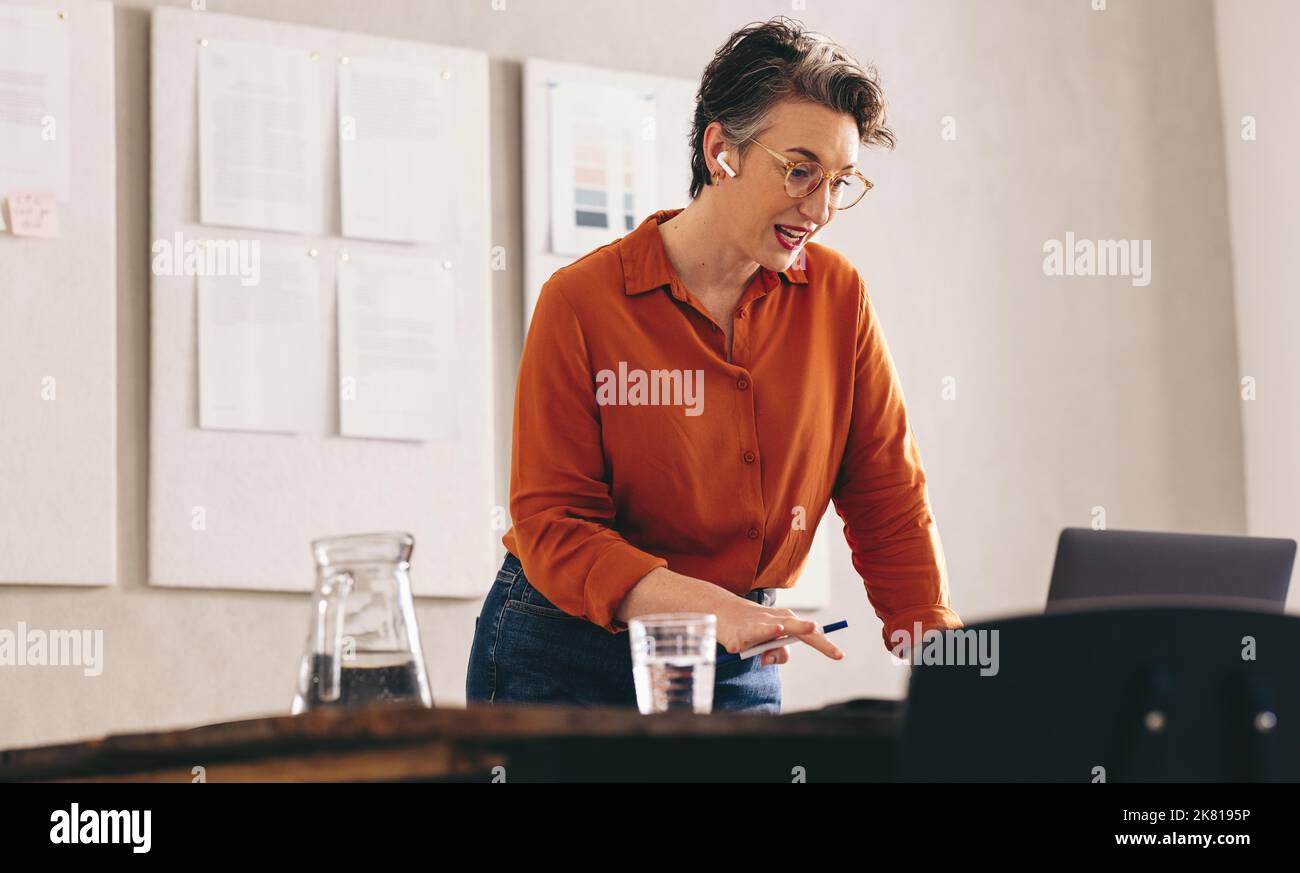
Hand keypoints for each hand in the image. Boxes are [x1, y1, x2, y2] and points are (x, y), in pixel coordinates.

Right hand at [713, 596, 844, 663]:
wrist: (720, 610)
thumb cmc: (750, 626)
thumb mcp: (768, 641)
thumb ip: (775, 653)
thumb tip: (768, 659)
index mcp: (786, 622)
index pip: (808, 635)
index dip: (824, 644)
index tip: (840, 655)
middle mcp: (774, 621)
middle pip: (792, 627)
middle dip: (803, 629)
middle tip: (813, 628)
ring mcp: (756, 626)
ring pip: (766, 629)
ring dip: (772, 630)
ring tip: (779, 630)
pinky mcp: (738, 634)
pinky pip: (742, 640)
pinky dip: (742, 642)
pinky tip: (739, 646)